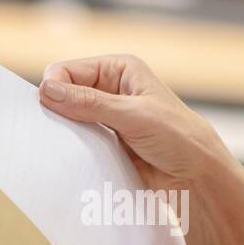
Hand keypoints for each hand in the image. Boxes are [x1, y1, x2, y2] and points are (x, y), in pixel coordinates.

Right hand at [39, 53, 226, 193]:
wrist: (195, 176)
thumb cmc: (177, 137)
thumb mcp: (133, 115)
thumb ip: (90, 103)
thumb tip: (48, 89)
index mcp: (118, 69)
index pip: (68, 70)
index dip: (54, 87)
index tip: (49, 109)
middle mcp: (110, 88)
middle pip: (64, 92)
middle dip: (57, 109)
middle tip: (55, 130)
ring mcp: (105, 116)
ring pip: (67, 117)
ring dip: (65, 131)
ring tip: (68, 145)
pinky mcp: (104, 141)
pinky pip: (76, 140)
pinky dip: (72, 146)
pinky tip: (75, 156)